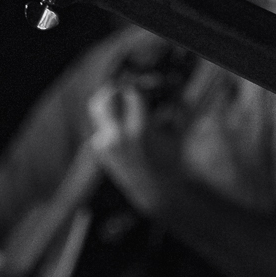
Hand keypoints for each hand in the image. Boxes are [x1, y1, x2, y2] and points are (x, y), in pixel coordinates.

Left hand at [87, 83, 183, 216]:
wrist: (155, 190)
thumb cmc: (170, 160)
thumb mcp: (176, 131)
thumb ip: (171, 107)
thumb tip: (166, 87)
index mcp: (140, 130)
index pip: (131, 93)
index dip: (137, 86)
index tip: (143, 87)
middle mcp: (118, 136)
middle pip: (105, 99)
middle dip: (115, 89)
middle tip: (125, 89)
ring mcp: (106, 144)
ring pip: (99, 110)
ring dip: (111, 104)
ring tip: (125, 108)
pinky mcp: (100, 150)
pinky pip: (102, 126)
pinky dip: (112, 122)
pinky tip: (125, 130)